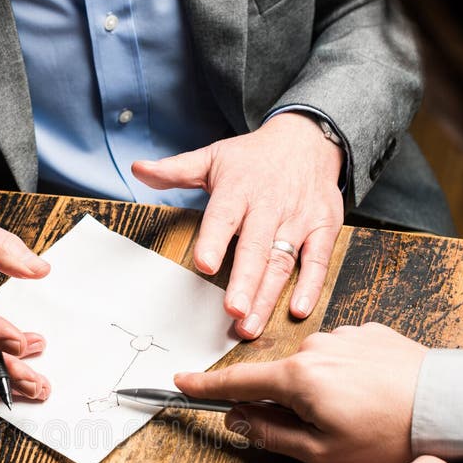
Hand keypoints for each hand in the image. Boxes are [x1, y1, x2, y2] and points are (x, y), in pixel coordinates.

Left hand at [132, 112, 343, 338]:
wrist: (308, 137)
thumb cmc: (253, 158)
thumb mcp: (214, 157)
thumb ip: (176, 170)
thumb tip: (139, 169)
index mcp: (239, 189)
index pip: (224, 217)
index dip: (215, 241)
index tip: (204, 265)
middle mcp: (270, 206)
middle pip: (256, 248)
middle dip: (245, 282)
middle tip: (233, 312)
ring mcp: (299, 218)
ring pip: (283, 262)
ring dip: (267, 296)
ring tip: (250, 325)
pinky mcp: (324, 228)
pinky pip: (318, 260)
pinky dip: (311, 285)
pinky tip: (298, 309)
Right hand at [175, 323, 426, 462]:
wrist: (452, 408)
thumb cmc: (391, 436)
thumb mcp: (322, 453)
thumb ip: (271, 435)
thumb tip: (239, 421)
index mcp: (298, 378)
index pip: (238, 382)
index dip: (205, 385)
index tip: (180, 381)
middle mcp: (316, 347)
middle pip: (280, 379)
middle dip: (287, 404)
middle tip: (322, 434)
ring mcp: (345, 336)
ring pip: (313, 368)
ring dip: (321, 390)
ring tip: (360, 416)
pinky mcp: (370, 333)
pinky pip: (342, 356)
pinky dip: (346, 376)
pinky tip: (372, 396)